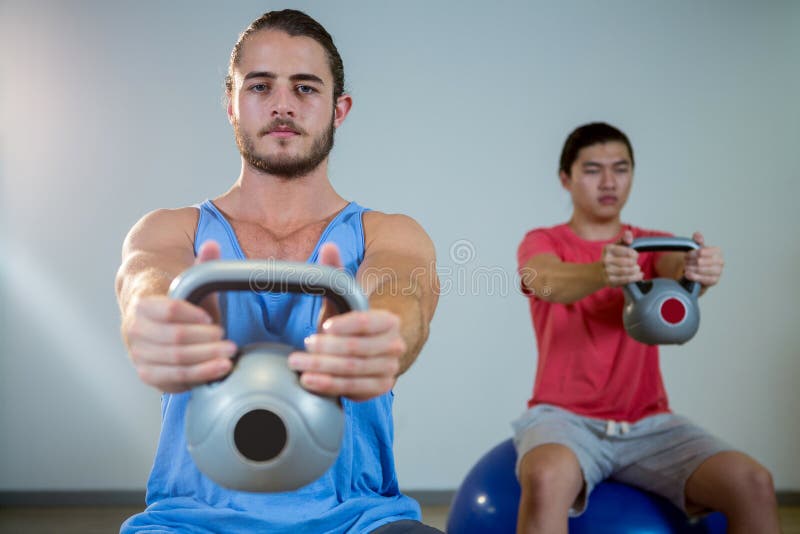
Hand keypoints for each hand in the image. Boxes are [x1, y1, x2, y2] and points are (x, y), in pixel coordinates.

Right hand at [122, 240, 236, 392]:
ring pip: (175, 360)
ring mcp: (139, 355)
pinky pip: (175, 378)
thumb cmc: (174, 298)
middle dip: (205, 340)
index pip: (167, 310)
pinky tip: (220, 369)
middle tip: (228, 339)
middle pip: (174, 338)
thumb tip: (212, 245)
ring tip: (229, 354)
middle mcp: (135, 330)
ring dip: (206, 359)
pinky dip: (200, 375)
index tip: (211, 317)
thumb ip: (201, 264)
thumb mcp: (187, 281)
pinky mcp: (149, 374)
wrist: (149, 315)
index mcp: (141, 302)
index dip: (191, 315)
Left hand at [288, 243, 404, 400]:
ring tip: (298, 363)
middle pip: (357, 349)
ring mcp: (388, 369)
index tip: (322, 327)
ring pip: (353, 370)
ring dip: (322, 368)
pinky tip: (310, 380)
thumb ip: (335, 272)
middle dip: (327, 349)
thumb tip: (328, 247)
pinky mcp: (378, 388)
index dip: (344, 326)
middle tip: (303, 345)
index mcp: (389, 320)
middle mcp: (394, 346)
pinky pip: (353, 389)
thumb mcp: (344, 297)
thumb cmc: (353, 321)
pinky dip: (329, 386)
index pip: (367, 322)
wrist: (372, 347)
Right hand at [601, 229, 642, 286]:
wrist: (599, 272)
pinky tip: (638, 275)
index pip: (629, 252)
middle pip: (630, 262)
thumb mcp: (617, 245)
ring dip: (636, 270)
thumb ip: (625, 238)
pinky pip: (626, 279)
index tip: (634, 255)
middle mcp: (606, 260)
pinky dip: (635, 277)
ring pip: (628, 271)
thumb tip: (629, 237)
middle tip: (634, 263)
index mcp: (608, 249)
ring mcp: (607, 271)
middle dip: (635, 262)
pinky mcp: (610, 281)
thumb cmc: (612, 257)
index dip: (635, 254)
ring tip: (636, 269)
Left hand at [683, 232, 723, 287]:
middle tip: (685, 263)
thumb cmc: (700, 259)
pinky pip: (702, 279)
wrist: (700, 273)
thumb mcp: (698, 249)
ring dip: (690, 269)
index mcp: (717, 251)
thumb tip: (697, 235)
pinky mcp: (714, 281)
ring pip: (700, 270)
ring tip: (686, 268)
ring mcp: (719, 272)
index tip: (686, 255)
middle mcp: (721, 261)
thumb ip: (697, 241)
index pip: (701, 252)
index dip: (691, 254)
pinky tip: (687, 274)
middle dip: (689, 262)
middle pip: (700, 261)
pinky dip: (693, 276)